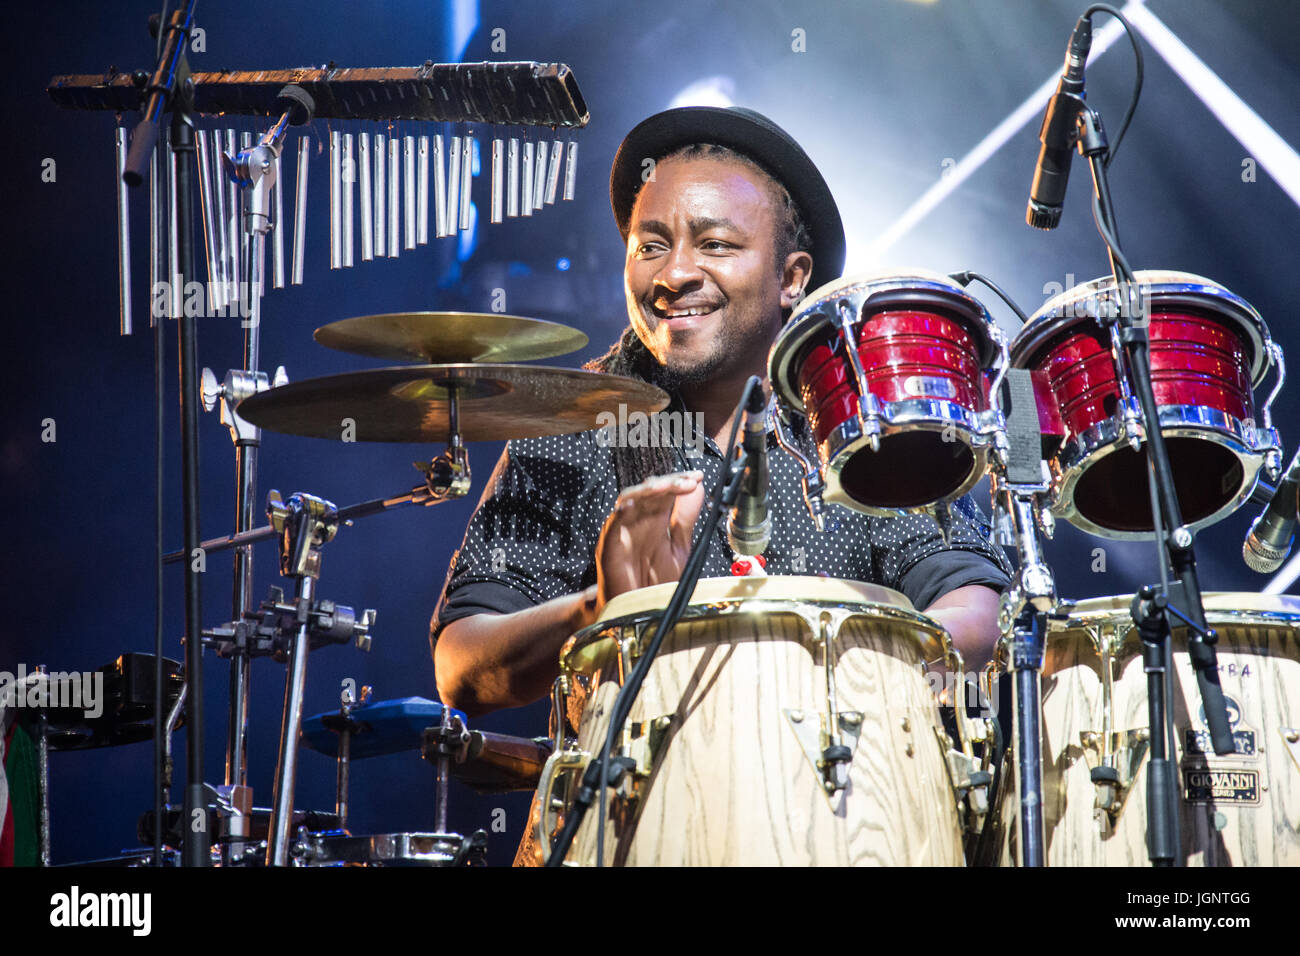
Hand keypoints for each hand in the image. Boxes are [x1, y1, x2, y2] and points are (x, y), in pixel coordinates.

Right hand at [595, 470, 705, 610]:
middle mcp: (639, 521)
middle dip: (669, 482)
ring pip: (631, 499)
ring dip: (648, 491)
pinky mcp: (609, 545)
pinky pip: (613, 523)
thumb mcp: (679, 548)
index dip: (680, 481)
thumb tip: (697, 490)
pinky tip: (634, 504)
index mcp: (656, 520)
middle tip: (687, 482)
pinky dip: (622, 512)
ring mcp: (624, 530)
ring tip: (666, 487)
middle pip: (650, 490)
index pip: (667, 491)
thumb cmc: (654, 584)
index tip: (697, 477)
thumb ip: (685, 519)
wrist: (638, 613)